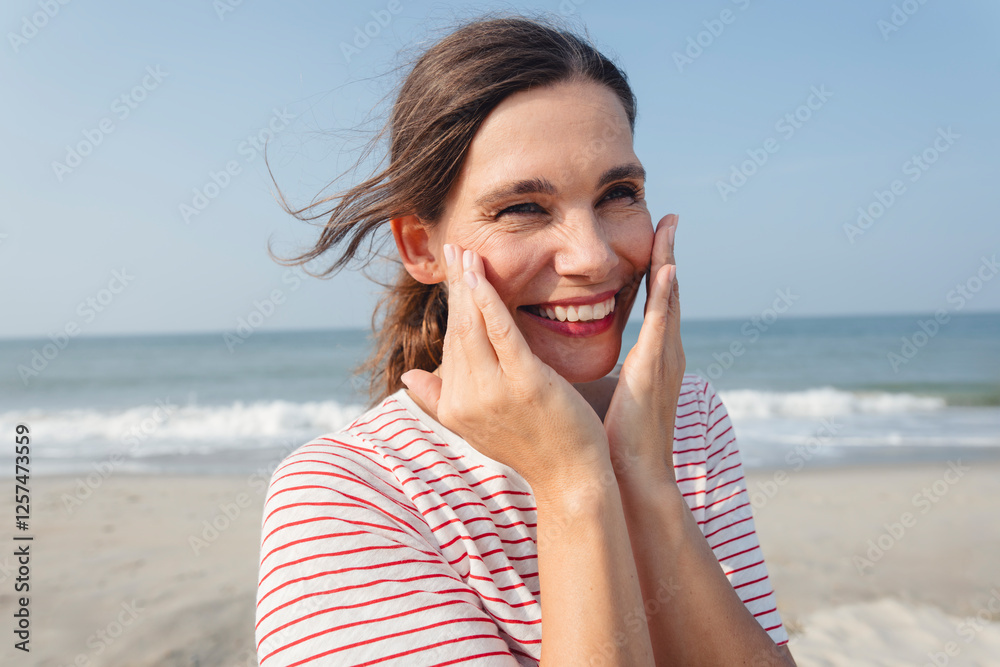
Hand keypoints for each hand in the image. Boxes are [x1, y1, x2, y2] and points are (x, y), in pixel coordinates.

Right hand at [400, 243, 611, 499]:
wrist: (571, 480)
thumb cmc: (533, 449)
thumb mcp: (478, 428)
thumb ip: (441, 400)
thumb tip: (410, 378)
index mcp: (455, 407)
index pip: (451, 345)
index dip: (453, 307)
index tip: (455, 275)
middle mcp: (467, 399)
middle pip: (458, 330)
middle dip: (455, 286)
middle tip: (454, 250)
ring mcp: (494, 392)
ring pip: (473, 326)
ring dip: (468, 284)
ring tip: (465, 252)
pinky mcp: (525, 383)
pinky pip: (501, 333)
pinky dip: (489, 301)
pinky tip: (482, 275)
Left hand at [603, 213, 685, 484]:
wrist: (630, 477)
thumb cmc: (611, 440)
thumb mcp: (602, 392)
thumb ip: (591, 368)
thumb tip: (556, 357)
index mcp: (652, 358)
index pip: (653, 303)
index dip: (654, 270)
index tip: (656, 236)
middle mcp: (664, 353)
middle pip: (666, 293)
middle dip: (668, 254)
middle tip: (670, 217)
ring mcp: (663, 361)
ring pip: (668, 301)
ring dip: (670, 261)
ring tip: (671, 226)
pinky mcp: (654, 372)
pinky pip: (661, 326)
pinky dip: (667, 296)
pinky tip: (666, 269)